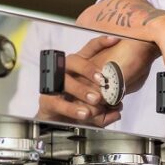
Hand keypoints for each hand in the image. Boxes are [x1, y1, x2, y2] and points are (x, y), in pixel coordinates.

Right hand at [37, 34, 156, 126]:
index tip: (114, 40)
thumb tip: (117, 110)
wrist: (59, 125)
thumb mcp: (97, 107)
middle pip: (73, 60)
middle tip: (102, 81)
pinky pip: (58, 102)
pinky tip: (84, 113)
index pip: (89, 49)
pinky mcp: (47, 100)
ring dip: (81, 89)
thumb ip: (108, 108)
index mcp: (80, 68)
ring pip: (65, 81)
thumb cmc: (79, 108)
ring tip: (96, 100)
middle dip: (88, 69)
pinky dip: (72, 108)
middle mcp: (65, 71)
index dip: (101, 42)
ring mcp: (54, 84)